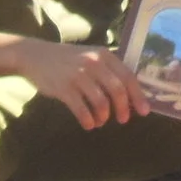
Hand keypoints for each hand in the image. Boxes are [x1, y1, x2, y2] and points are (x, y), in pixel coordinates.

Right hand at [23, 41, 149, 129]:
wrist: (36, 56)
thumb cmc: (68, 59)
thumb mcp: (91, 56)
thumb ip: (109, 70)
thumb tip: (130, 94)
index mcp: (104, 55)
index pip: (128, 77)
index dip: (138, 95)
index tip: (144, 111)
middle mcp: (93, 63)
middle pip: (117, 90)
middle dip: (123, 108)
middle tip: (123, 120)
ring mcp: (78, 75)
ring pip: (101, 102)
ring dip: (104, 116)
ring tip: (101, 121)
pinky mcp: (64, 88)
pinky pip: (81, 109)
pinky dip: (88, 120)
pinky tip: (89, 125)